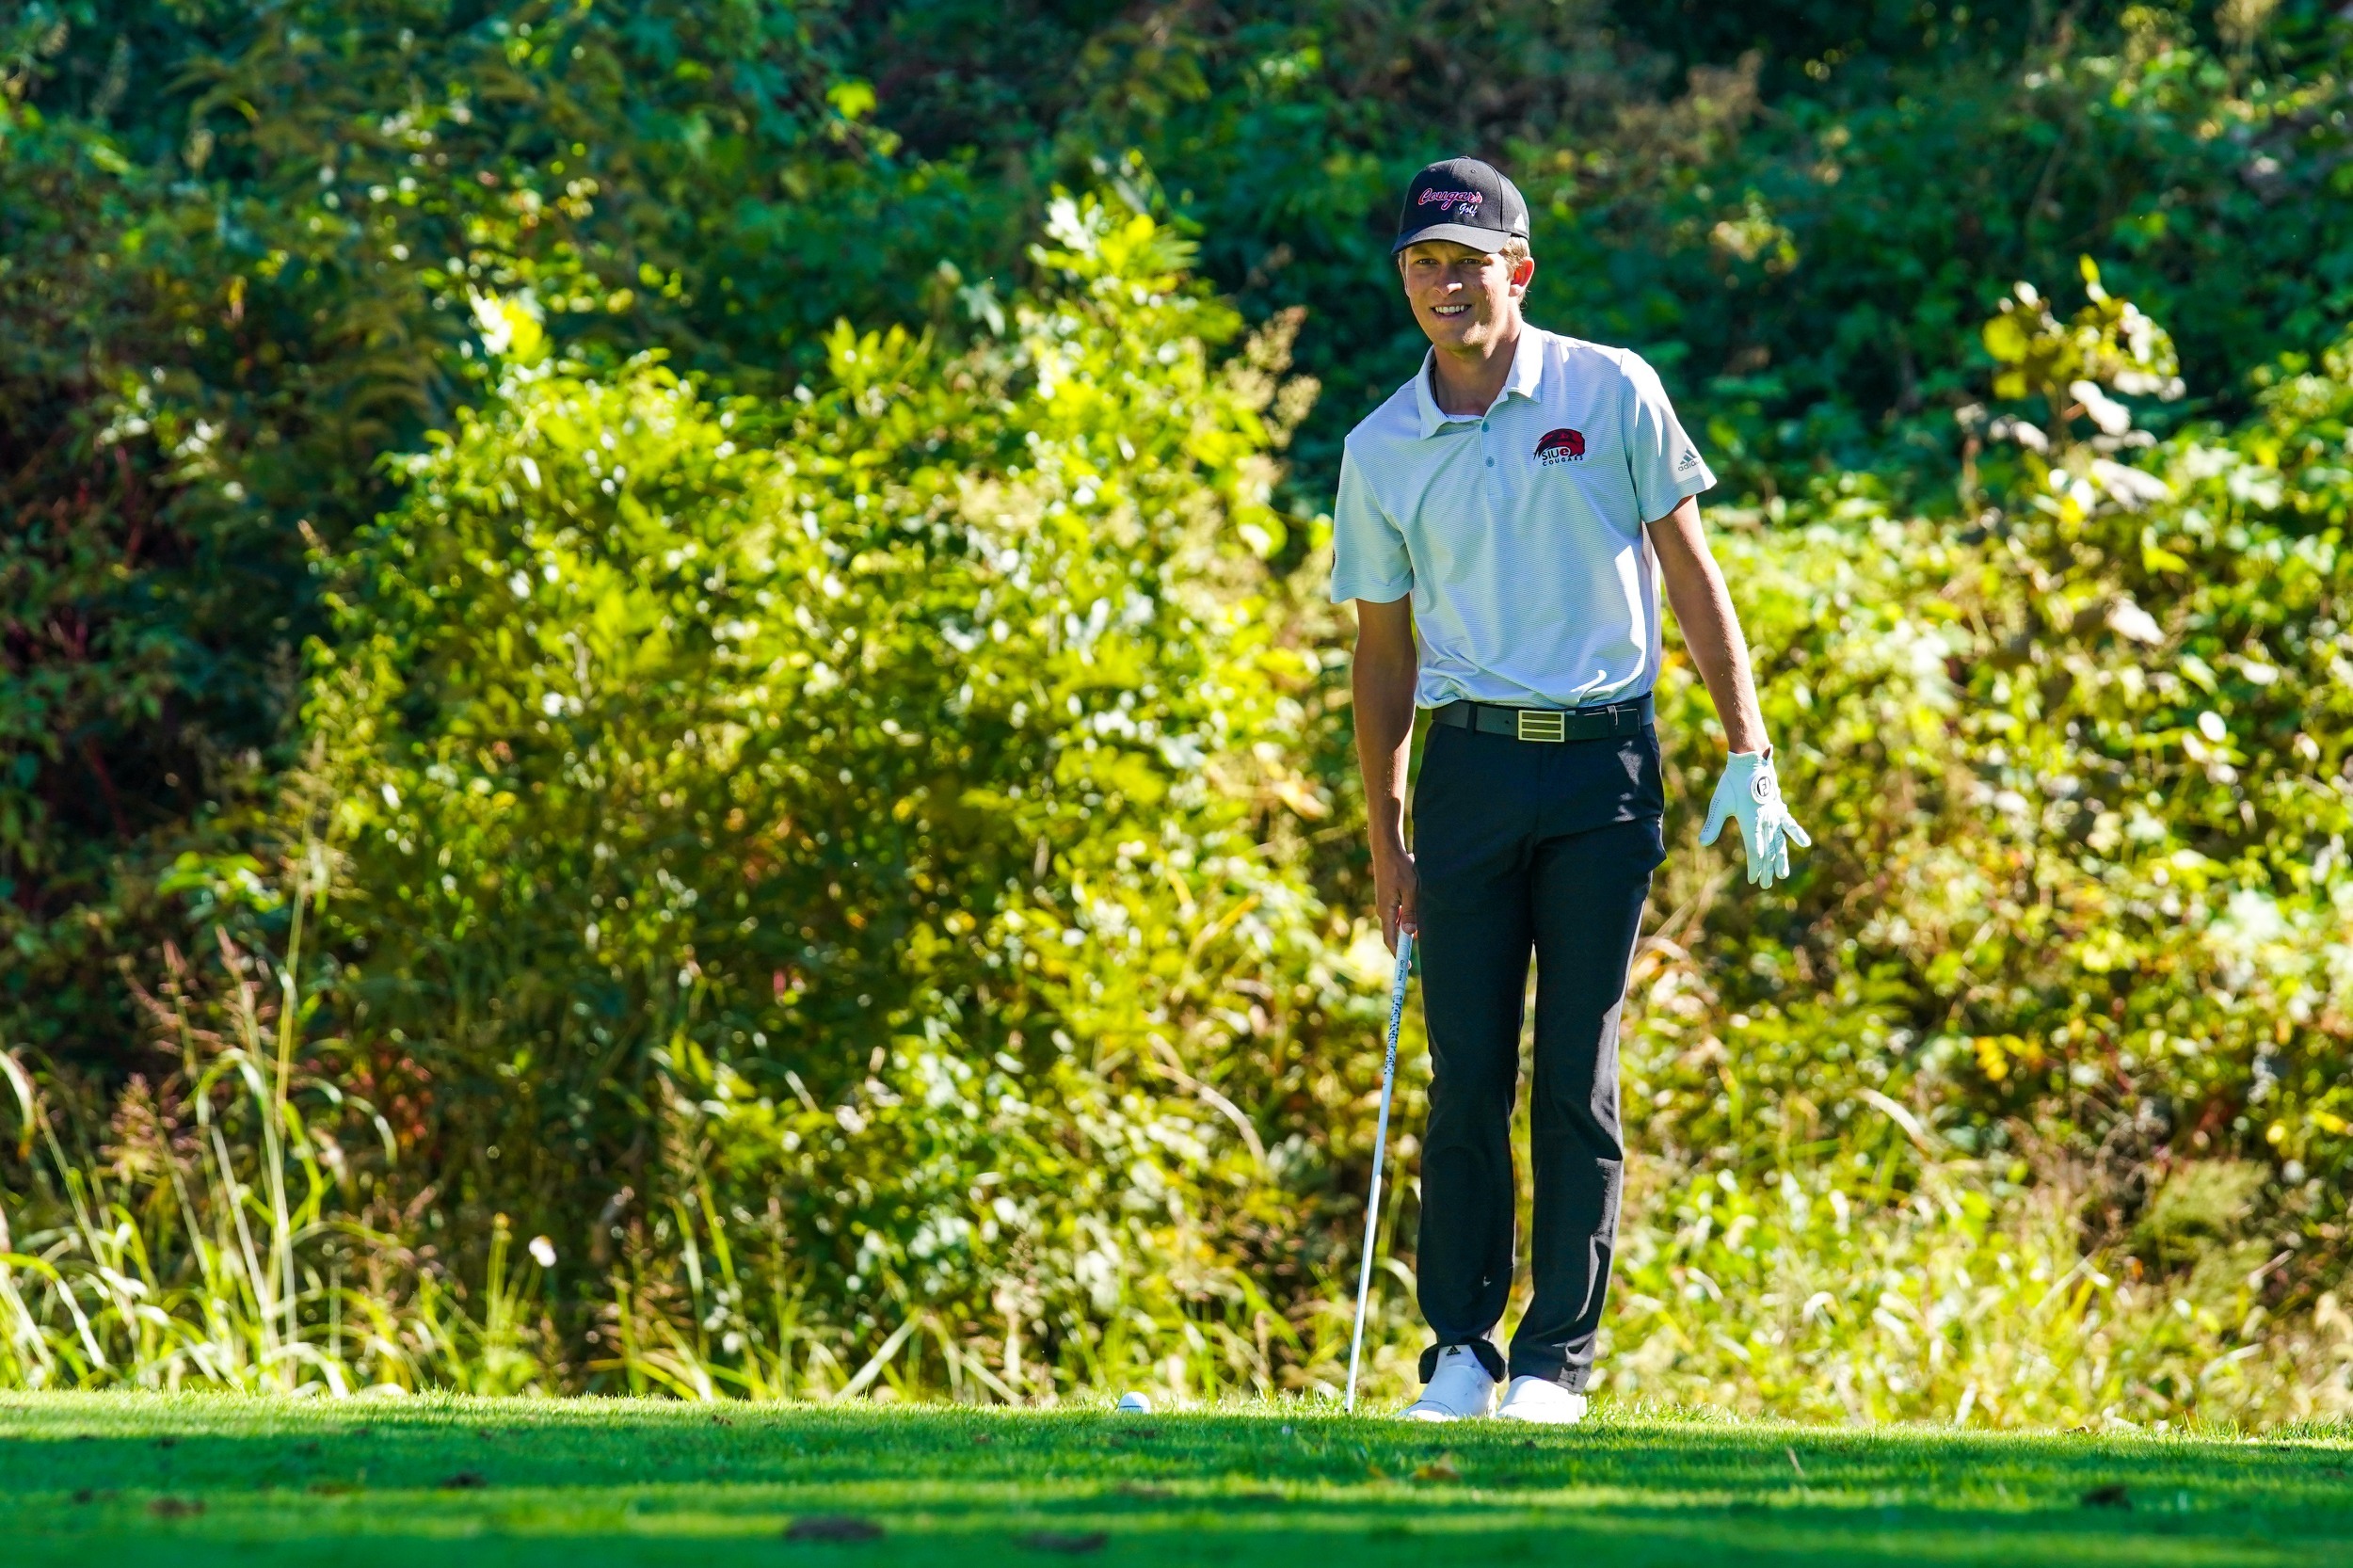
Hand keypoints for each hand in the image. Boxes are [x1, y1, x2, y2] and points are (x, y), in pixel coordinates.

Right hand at [1372, 837, 1419, 950]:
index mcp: (1386, 910)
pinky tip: (1419, 907)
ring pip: (1399, 922)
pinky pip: (1399, 913)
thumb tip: (1410, 933)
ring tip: (1425, 922)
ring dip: (1411, 926)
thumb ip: (1411, 911)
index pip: (1390, 939)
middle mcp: (1384, 910)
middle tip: (1424, 944)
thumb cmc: (1400, 867)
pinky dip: (1409, 916)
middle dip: (1409, 941)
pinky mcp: (1389, 898)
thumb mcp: (1410, 889)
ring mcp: (1386, 904)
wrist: (1386, 850)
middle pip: (1396, 933)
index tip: (1405, 967)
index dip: (1398, 954)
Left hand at [1699, 748, 1811, 889]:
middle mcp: (1765, 822)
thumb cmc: (1732, 783)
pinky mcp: (1778, 807)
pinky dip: (1797, 833)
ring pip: (1780, 841)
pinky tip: (1805, 844)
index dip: (1754, 867)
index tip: (1754, 880)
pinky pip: (1789, 823)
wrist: (1750, 762)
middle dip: (1767, 869)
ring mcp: (1774, 815)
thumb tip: (1702, 843)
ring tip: (1783, 874)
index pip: (1754, 851)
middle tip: (1767, 884)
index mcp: (1751, 823)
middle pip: (1768, 850)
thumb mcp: (1719, 804)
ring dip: (1781, 859)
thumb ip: (1713, 825)